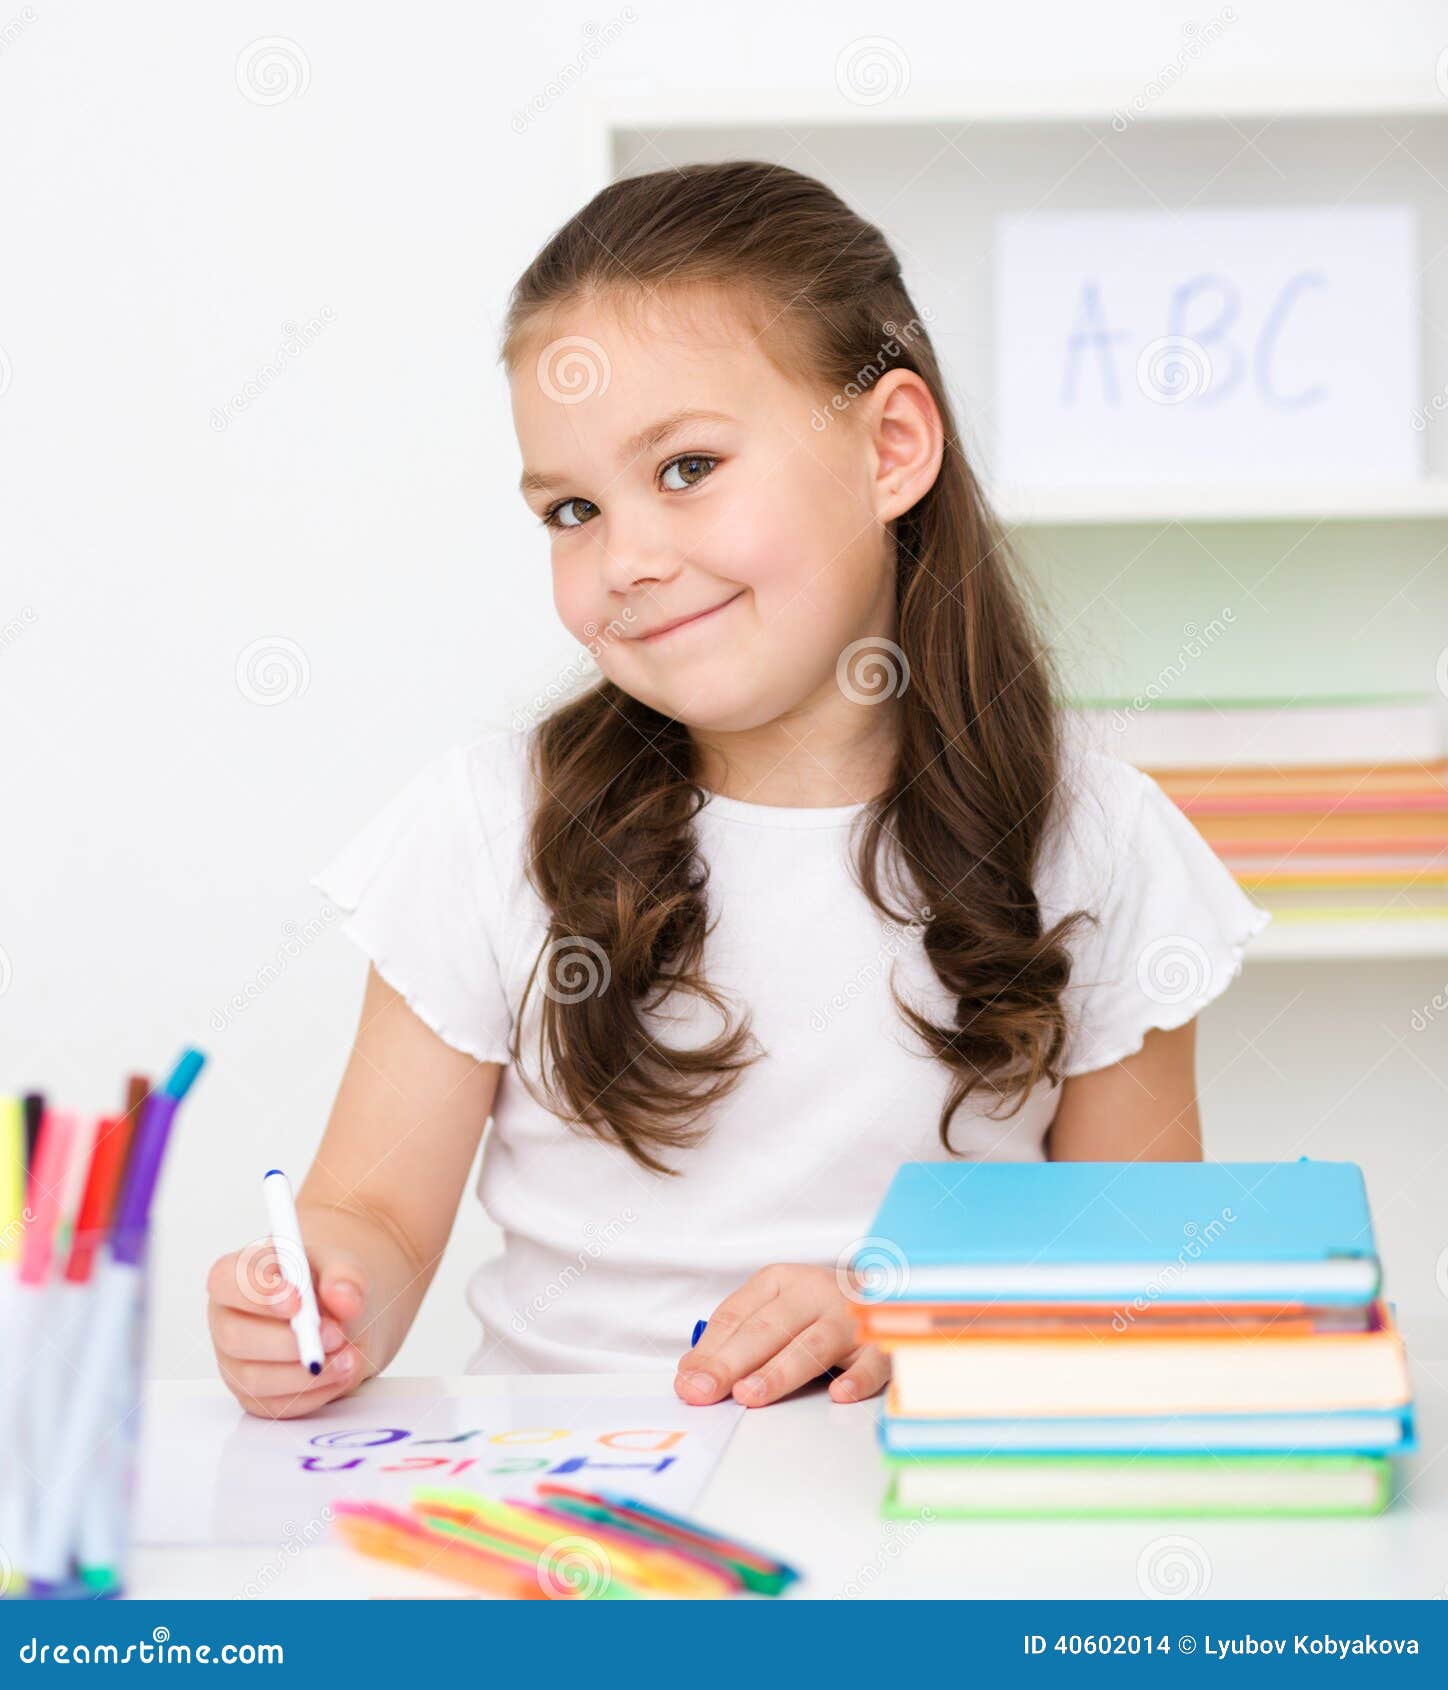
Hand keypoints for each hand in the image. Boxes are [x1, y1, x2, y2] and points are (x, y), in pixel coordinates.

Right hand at [206, 1237, 375, 1418]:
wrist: (341, 1314)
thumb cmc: (326, 1282)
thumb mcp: (342, 1265)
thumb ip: (345, 1275)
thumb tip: (345, 1299)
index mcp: (237, 1276)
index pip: (225, 1280)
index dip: (256, 1294)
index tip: (298, 1301)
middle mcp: (228, 1320)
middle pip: (235, 1338)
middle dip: (288, 1341)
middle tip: (335, 1335)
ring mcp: (237, 1362)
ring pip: (255, 1379)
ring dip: (305, 1373)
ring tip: (348, 1357)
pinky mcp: (256, 1396)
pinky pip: (276, 1405)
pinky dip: (314, 1393)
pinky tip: (341, 1373)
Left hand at [673, 1263, 889, 1408]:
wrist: (894, 1288)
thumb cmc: (820, 1308)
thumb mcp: (776, 1308)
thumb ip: (736, 1338)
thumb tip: (691, 1375)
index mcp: (782, 1281)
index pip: (738, 1315)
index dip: (710, 1350)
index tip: (687, 1382)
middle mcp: (814, 1293)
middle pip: (767, 1329)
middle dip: (731, 1363)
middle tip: (704, 1392)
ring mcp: (850, 1316)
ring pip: (812, 1345)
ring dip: (779, 1371)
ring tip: (749, 1395)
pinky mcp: (884, 1341)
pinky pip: (873, 1359)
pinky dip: (858, 1376)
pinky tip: (840, 1393)